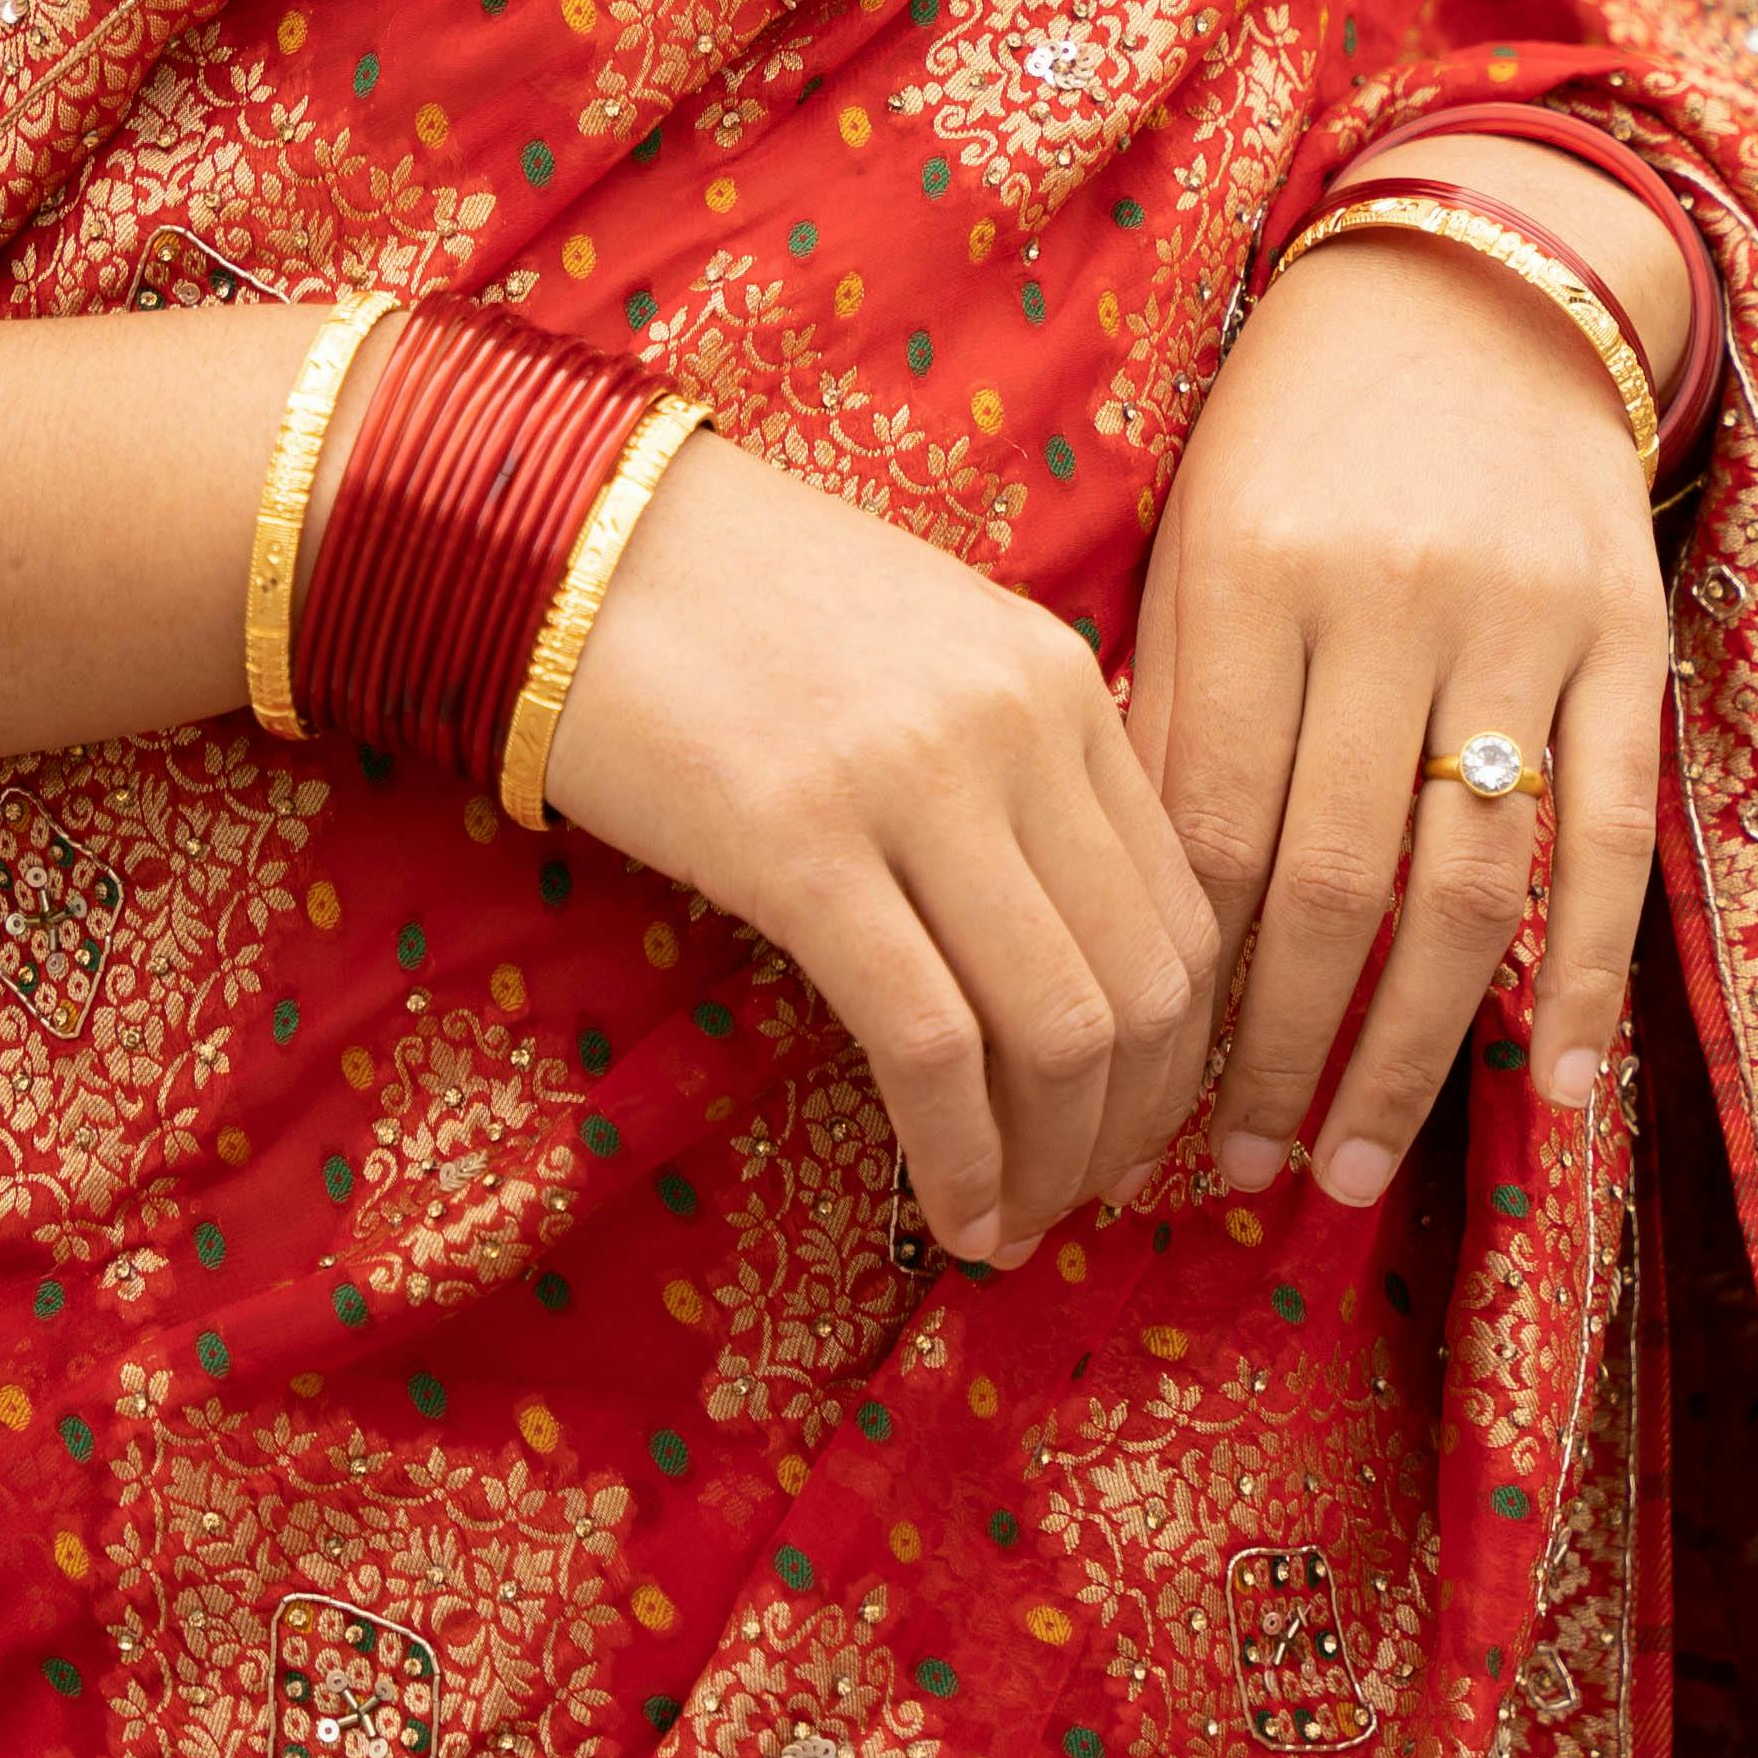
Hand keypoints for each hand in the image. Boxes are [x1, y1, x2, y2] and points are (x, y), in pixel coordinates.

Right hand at [543, 429, 1220, 1269]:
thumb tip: (1066, 947)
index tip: (1130, 1131)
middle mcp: (1016, 725)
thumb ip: (1017, 768)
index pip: (1185, 909)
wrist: (572, 534)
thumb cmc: (738, 601)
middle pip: (1142, 986)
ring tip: (1011, 1223)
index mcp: (1059, 677)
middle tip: (1073, 1200)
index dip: (1177, 1057)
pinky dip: (959, 1155)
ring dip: (1051, 1164)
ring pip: (1059, 1029)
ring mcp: (912, 782)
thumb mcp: (926, 651)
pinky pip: (929, 1042)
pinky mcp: (800, 843)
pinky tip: (950, 1212)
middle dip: (1125, 1130)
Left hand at [1130, 221, 1667, 1209]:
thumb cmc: (1290, 433)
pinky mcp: (1623, 639)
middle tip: (1238, 1172)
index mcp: (1249, 569)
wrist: (1467, 287)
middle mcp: (1385, 600)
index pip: (1216, 828)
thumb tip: (1132, 929)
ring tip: (1355, 1165)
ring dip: (1411, 1050)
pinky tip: (1559, 1095)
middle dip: (1282, 1052)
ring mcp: (1515, 622)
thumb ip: (1172, 713)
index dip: (1185, 980)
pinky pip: (1612, 842)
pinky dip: (1584, 980)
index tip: (1150, 1087)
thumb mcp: (1195, 539)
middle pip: (1335, 880)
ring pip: (1467, 884)